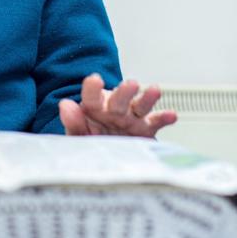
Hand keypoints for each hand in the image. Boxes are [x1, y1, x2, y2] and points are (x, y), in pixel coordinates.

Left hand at [58, 73, 177, 136]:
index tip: (94, 80)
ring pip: (139, 105)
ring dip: (147, 98)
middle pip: (119, 98)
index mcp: (94, 108)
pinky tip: (171, 115)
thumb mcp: (78, 135)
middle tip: (131, 84)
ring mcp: (131, 118)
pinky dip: (164, 118)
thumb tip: (65, 105)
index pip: (91, 96)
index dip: (92, 88)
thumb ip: (72, 122)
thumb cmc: (91, 141)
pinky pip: (155, 122)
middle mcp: (114, 110)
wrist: (107, 157)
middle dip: (125, 91)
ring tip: (155, 90)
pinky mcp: (146, 129)